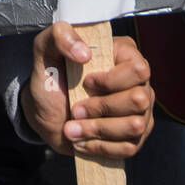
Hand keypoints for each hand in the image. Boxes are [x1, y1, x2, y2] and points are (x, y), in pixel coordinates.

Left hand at [19, 21, 153, 158]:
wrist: (44, 113)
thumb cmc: (50, 77)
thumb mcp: (45, 50)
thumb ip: (59, 36)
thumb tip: (84, 53)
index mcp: (123, 55)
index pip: (138, 69)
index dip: (112, 80)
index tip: (86, 82)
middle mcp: (139, 82)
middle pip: (139, 100)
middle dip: (102, 108)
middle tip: (75, 109)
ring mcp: (140, 111)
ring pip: (135, 126)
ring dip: (97, 130)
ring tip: (72, 128)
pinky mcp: (134, 137)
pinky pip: (129, 148)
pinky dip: (99, 147)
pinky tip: (81, 140)